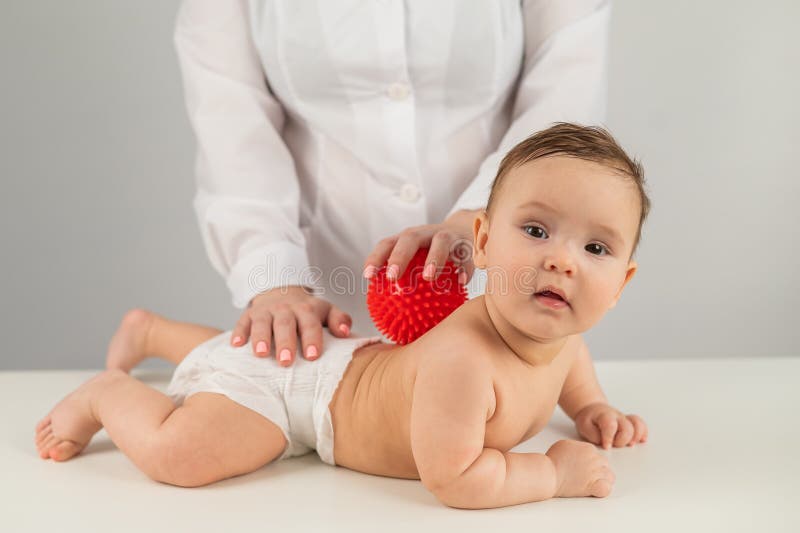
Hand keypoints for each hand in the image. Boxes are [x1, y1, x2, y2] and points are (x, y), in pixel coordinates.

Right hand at [230, 286, 351, 365]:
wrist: (281, 293)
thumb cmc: (307, 312)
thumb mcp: (326, 311)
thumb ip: (340, 320)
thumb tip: (346, 333)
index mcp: (307, 309)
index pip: (311, 323)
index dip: (312, 338)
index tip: (313, 355)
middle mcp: (286, 309)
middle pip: (285, 324)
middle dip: (286, 342)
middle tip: (286, 362)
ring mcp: (266, 312)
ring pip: (262, 323)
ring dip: (261, 338)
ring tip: (261, 354)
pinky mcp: (248, 315)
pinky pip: (242, 322)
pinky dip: (239, 333)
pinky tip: (236, 345)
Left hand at [362, 209, 480, 284]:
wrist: (464, 233)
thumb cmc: (432, 256)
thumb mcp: (417, 262)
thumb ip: (403, 283)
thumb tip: (389, 318)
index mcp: (407, 239)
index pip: (387, 244)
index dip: (375, 258)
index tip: (368, 276)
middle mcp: (425, 234)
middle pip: (410, 238)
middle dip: (399, 256)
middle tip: (393, 277)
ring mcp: (446, 235)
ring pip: (440, 242)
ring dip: (433, 259)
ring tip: (428, 278)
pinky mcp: (466, 243)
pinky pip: (465, 255)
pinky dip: (463, 268)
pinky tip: (461, 283)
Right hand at [545, 439, 614, 497]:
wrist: (548, 473)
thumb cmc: (552, 461)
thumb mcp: (564, 445)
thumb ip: (577, 447)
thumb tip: (580, 453)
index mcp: (588, 448)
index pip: (597, 455)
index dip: (591, 462)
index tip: (584, 467)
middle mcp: (594, 459)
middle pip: (605, 465)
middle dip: (598, 470)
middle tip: (586, 476)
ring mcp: (595, 473)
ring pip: (610, 476)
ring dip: (603, 480)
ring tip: (592, 483)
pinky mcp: (593, 486)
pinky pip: (607, 488)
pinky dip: (604, 490)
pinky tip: (596, 490)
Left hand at [574, 402, 647, 449]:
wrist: (593, 409)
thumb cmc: (589, 419)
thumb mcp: (584, 426)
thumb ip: (593, 435)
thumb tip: (606, 443)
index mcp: (604, 416)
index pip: (610, 425)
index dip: (609, 437)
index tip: (606, 446)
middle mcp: (617, 417)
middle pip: (627, 428)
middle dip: (622, 440)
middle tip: (614, 445)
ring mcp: (625, 419)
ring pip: (637, 425)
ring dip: (636, 436)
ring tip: (630, 444)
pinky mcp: (630, 424)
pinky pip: (642, 425)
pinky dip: (643, 433)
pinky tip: (641, 441)